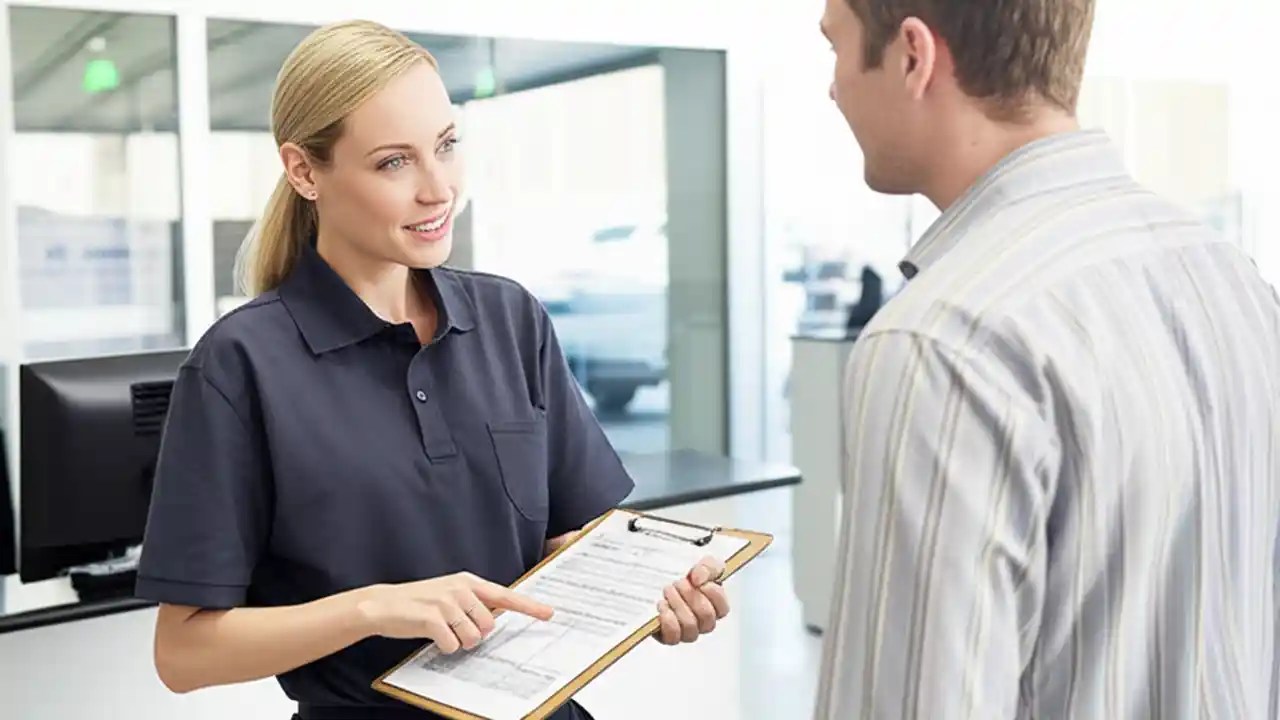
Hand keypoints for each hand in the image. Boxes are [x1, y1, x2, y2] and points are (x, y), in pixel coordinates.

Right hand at [356, 572, 553, 653]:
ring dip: (458, 642)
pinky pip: (452, 645)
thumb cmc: (419, 602)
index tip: (548, 614)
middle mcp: (460, 589)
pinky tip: (432, 636)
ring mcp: (446, 603)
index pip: (505, 595)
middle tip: (454, 628)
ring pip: (472, 638)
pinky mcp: (432, 618)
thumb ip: (473, 601)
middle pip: (489, 625)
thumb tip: (495, 618)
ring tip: (442, 630)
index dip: (528, 607)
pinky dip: (444, 647)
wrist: (384, 604)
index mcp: (468, 582)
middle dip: (474, 634)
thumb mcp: (449, 593)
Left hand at [655, 556, 728, 644]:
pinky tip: (663, 605)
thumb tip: (698, 579)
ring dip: (677, 603)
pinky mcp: (670, 637)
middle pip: (705, 615)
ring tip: (669, 590)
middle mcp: (705, 624)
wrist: (667, 585)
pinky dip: (667, 620)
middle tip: (678, 583)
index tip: (699, 580)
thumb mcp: (705, 565)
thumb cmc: (691, 579)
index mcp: (717, 609)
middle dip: (690, 594)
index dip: (711, 592)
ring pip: (690, 625)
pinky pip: (673, 637)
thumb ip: (708, 568)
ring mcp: (688, 633)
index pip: (723, 608)